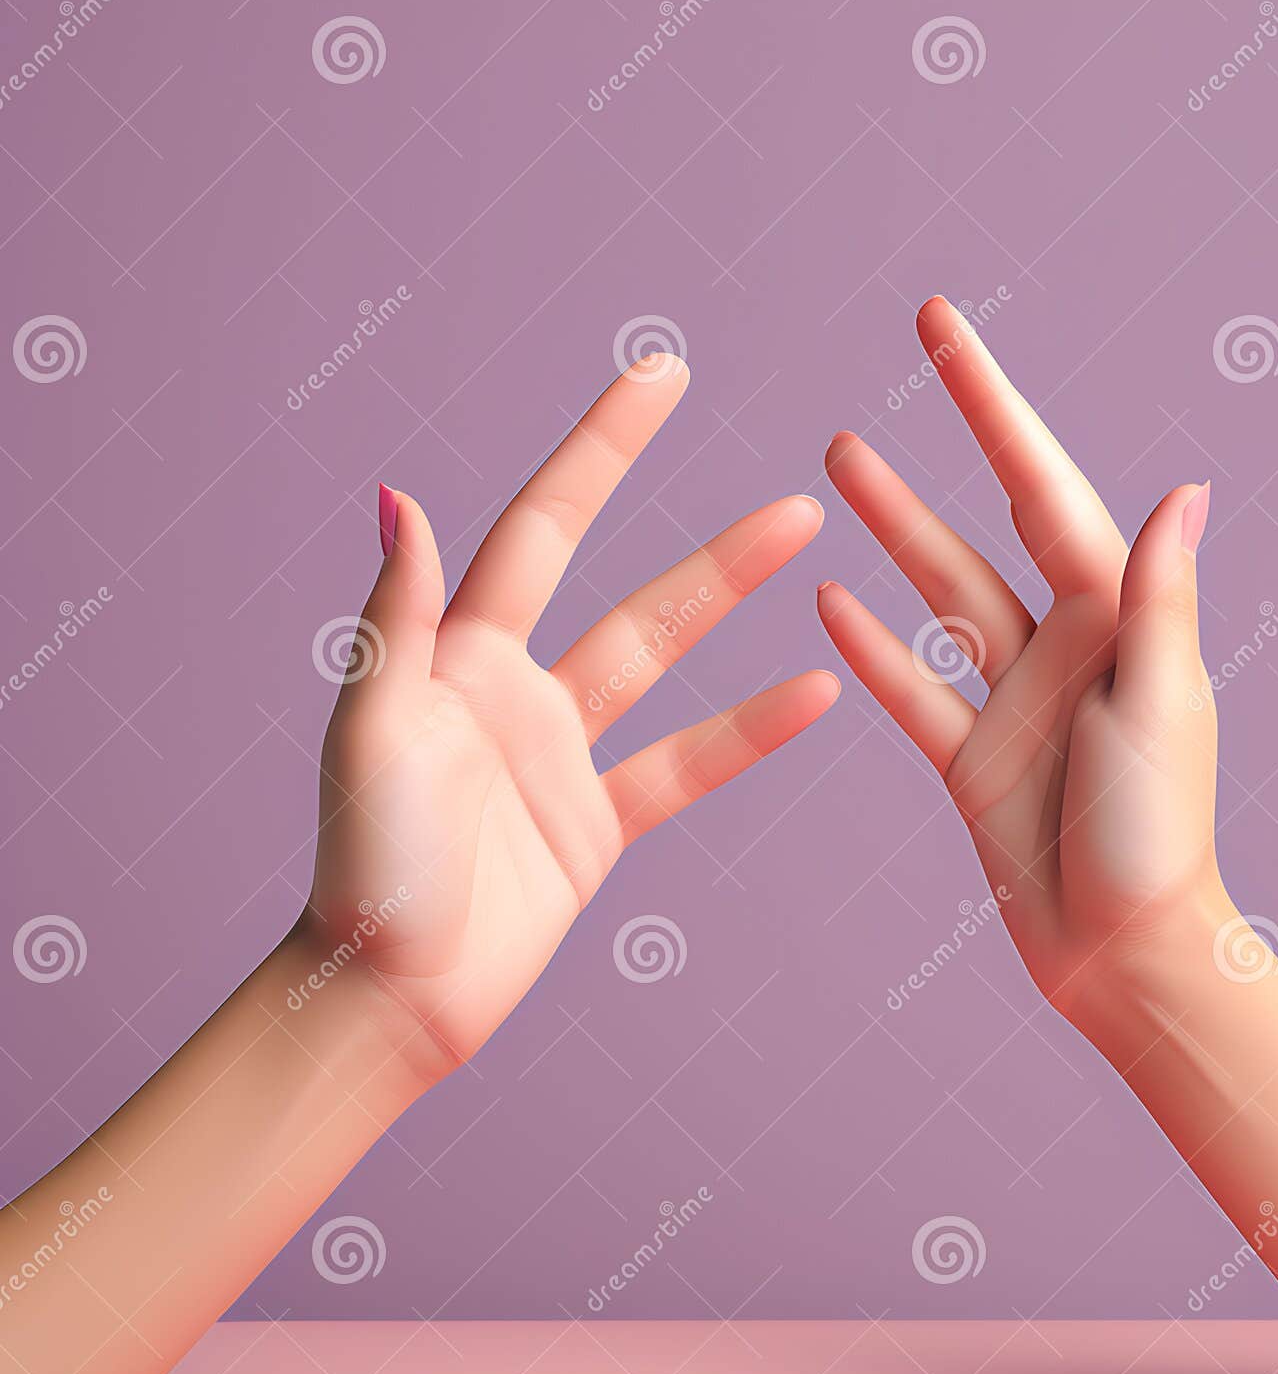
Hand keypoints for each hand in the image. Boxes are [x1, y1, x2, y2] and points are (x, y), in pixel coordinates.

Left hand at [300, 353, 835, 1077]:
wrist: (394, 993)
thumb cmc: (368, 865)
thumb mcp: (372, 730)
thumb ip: (400, 617)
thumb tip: (402, 495)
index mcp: (460, 653)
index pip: (543, 527)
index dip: (602, 450)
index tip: (661, 380)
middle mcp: (518, 690)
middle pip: (631, 594)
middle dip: (711, 548)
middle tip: (795, 500)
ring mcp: (564, 756)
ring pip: (665, 665)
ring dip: (734, 609)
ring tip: (808, 551)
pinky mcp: (596, 824)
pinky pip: (684, 766)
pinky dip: (747, 734)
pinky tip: (813, 693)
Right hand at [818, 298, 1224, 1023]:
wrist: (1125, 957)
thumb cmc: (1160, 840)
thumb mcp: (1161, 708)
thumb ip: (1159, 602)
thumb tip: (1186, 489)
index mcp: (1115, 618)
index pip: (1044, 485)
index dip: (991, 404)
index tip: (943, 326)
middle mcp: (1063, 646)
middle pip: (985, 523)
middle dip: (942, 446)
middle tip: (888, 375)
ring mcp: (1012, 701)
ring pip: (941, 593)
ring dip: (893, 529)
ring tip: (839, 462)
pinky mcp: (971, 761)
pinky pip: (914, 687)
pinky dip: (874, 645)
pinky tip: (830, 599)